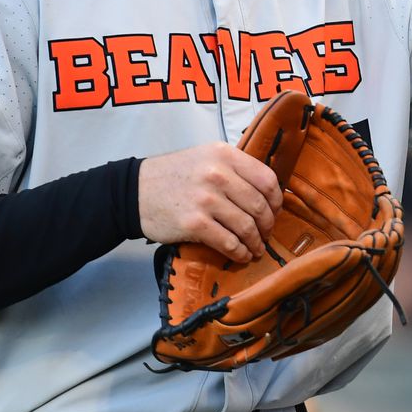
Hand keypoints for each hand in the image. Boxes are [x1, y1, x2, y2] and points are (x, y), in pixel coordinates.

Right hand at [137, 142, 281, 261]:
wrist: (134, 191)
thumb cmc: (173, 176)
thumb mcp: (205, 157)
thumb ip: (234, 169)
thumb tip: (266, 192)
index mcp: (224, 155)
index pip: (266, 179)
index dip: (276, 200)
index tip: (275, 211)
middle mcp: (218, 174)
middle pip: (259, 205)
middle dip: (267, 224)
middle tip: (266, 233)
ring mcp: (206, 199)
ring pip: (247, 226)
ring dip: (255, 242)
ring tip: (256, 249)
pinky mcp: (195, 223)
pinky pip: (229, 242)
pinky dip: (240, 252)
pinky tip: (241, 255)